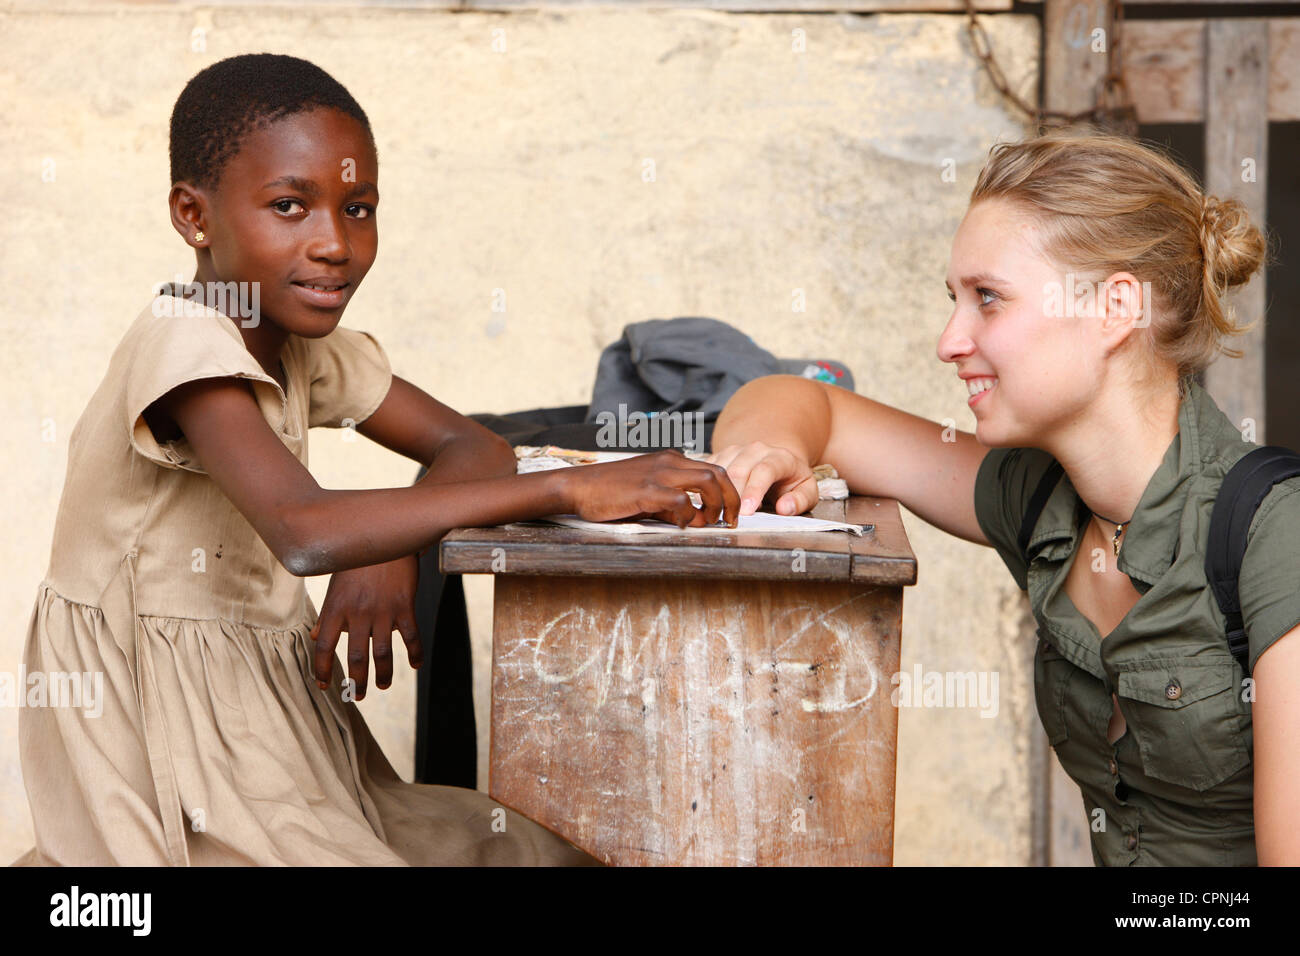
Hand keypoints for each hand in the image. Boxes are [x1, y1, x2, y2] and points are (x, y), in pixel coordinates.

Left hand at [310, 554, 421, 699]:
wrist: (385, 534)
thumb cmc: (357, 560)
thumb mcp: (335, 583)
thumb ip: (327, 613)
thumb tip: (315, 636)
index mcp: (336, 607)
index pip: (324, 646)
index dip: (322, 668)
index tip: (325, 684)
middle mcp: (358, 612)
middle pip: (356, 656)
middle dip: (357, 681)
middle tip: (358, 696)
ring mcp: (383, 610)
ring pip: (383, 652)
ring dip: (383, 674)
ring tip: (383, 685)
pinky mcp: (405, 605)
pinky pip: (411, 636)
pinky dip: (415, 654)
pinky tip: (416, 665)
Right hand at [563, 449, 740, 527]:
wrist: (577, 487)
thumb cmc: (609, 493)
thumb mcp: (646, 496)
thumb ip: (672, 505)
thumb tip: (696, 520)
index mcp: (670, 460)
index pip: (713, 469)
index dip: (727, 492)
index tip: (728, 514)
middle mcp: (668, 462)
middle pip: (718, 472)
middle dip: (731, 498)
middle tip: (731, 521)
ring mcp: (658, 474)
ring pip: (708, 480)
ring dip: (716, 504)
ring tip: (710, 523)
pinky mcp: (646, 490)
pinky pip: (681, 500)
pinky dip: (689, 515)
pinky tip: (681, 526)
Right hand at [707, 441, 818, 516]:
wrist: (777, 462)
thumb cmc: (791, 479)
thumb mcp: (806, 490)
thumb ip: (800, 500)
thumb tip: (785, 508)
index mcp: (780, 458)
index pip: (765, 471)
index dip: (754, 491)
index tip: (747, 511)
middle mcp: (757, 450)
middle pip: (739, 471)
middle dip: (732, 497)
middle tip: (730, 519)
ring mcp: (737, 450)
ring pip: (720, 470)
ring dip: (718, 493)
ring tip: (720, 513)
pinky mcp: (722, 455)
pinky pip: (709, 470)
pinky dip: (707, 487)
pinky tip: (710, 502)